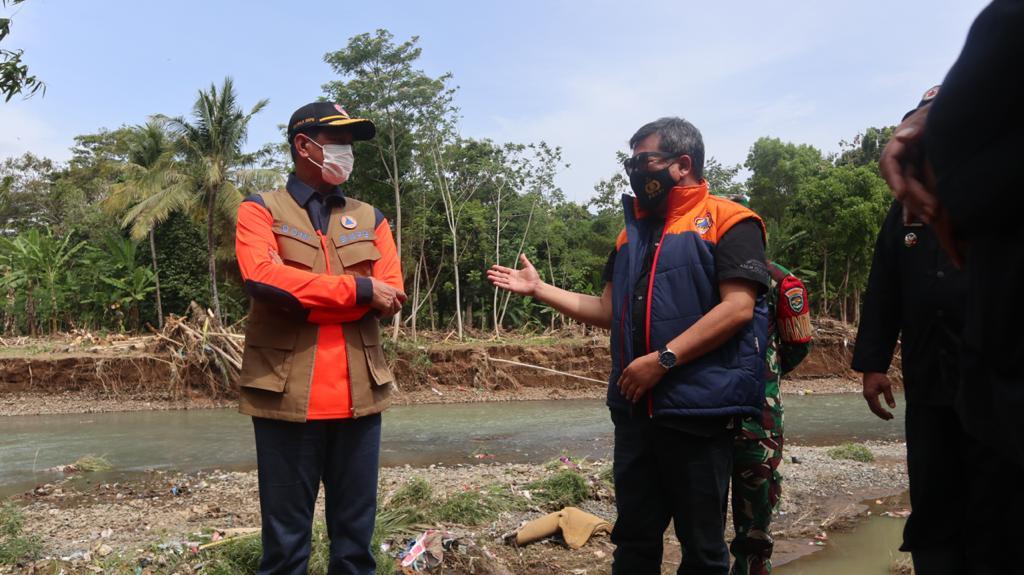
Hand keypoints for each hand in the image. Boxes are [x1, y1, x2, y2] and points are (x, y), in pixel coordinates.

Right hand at [370, 278, 405, 317]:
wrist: (367, 289)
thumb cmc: (369, 285)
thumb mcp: (376, 281)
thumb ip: (377, 282)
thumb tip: (372, 279)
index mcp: (392, 289)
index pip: (402, 295)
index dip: (403, 298)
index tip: (403, 301)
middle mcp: (393, 295)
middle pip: (399, 306)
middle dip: (394, 310)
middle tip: (389, 312)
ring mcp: (391, 301)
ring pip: (392, 312)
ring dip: (386, 314)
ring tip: (381, 315)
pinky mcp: (386, 306)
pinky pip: (386, 313)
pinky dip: (381, 315)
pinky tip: (377, 316)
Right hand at [487, 254, 541, 296]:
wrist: (536, 285)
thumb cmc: (534, 276)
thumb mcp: (528, 266)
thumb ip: (524, 261)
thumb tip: (522, 254)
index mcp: (514, 273)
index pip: (504, 270)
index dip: (499, 268)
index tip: (493, 266)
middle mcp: (511, 278)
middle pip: (501, 275)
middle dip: (494, 273)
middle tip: (487, 272)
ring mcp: (512, 283)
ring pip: (501, 280)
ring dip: (495, 279)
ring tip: (489, 277)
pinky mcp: (513, 288)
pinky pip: (505, 286)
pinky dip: (500, 284)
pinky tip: (495, 283)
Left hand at [617, 352, 664, 402]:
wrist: (657, 362)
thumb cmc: (648, 360)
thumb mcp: (636, 361)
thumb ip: (631, 367)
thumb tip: (629, 371)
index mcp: (629, 369)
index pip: (622, 378)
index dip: (620, 383)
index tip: (619, 386)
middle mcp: (631, 376)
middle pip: (625, 385)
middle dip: (623, 390)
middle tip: (622, 393)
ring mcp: (637, 381)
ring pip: (630, 391)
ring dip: (628, 395)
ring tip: (628, 398)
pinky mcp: (644, 386)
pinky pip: (637, 394)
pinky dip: (635, 398)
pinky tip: (634, 400)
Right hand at [862, 372, 895, 419]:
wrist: (871, 370)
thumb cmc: (879, 377)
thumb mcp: (886, 385)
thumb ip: (889, 396)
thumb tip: (893, 407)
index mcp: (870, 395)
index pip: (877, 407)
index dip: (883, 413)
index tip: (890, 416)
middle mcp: (867, 397)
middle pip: (874, 409)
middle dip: (881, 415)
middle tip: (890, 418)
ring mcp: (866, 396)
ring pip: (872, 408)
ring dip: (880, 412)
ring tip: (888, 416)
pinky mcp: (868, 395)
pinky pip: (872, 404)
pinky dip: (877, 408)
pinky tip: (883, 410)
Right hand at [880, 106, 939, 222]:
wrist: (950, 111)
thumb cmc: (937, 112)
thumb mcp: (928, 116)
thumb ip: (917, 127)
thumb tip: (902, 137)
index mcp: (898, 144)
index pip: (889, 164)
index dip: (893, 180)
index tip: (899, 194)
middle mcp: (901, 157)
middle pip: (901, 182)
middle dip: (913, 198)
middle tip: (931, 213)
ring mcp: (910, 165)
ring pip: (909, 189)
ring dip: (918, 205)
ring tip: (934, 219)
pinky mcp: (920, 171)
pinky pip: (918, 190)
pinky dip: (920, 203)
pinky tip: (925, 218)